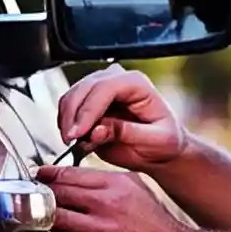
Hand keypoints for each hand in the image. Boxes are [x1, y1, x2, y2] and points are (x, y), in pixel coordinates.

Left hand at [36, 166, 191, 231]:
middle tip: (42, 209)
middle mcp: (108, 202)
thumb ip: (107, 183)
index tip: (39, 182)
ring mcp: (104, 228)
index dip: (47, 178)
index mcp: (115, 183)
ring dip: (54, 229)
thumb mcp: (137, 190)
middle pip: (55, 195)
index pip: (67, 173)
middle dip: (44, 203)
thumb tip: (76, 180)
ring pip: (55, 221)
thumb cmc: (159, 227)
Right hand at [57, 63, 186, 171]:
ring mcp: (99, 90)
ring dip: (67, 121)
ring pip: (71, 98)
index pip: (104, 88)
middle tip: (70, 141)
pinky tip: (77, 141)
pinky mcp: (88, 104)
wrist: (159, 151)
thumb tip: (98, 129)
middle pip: (82, 89)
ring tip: (76, 143)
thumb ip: (127, 133)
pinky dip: (66, 125)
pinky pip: (68, 110)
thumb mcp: (155, 141)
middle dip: (72, 116)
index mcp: (136, 83)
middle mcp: (115, 80)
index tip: (78, 133)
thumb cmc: (164, 142)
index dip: (88, 110)